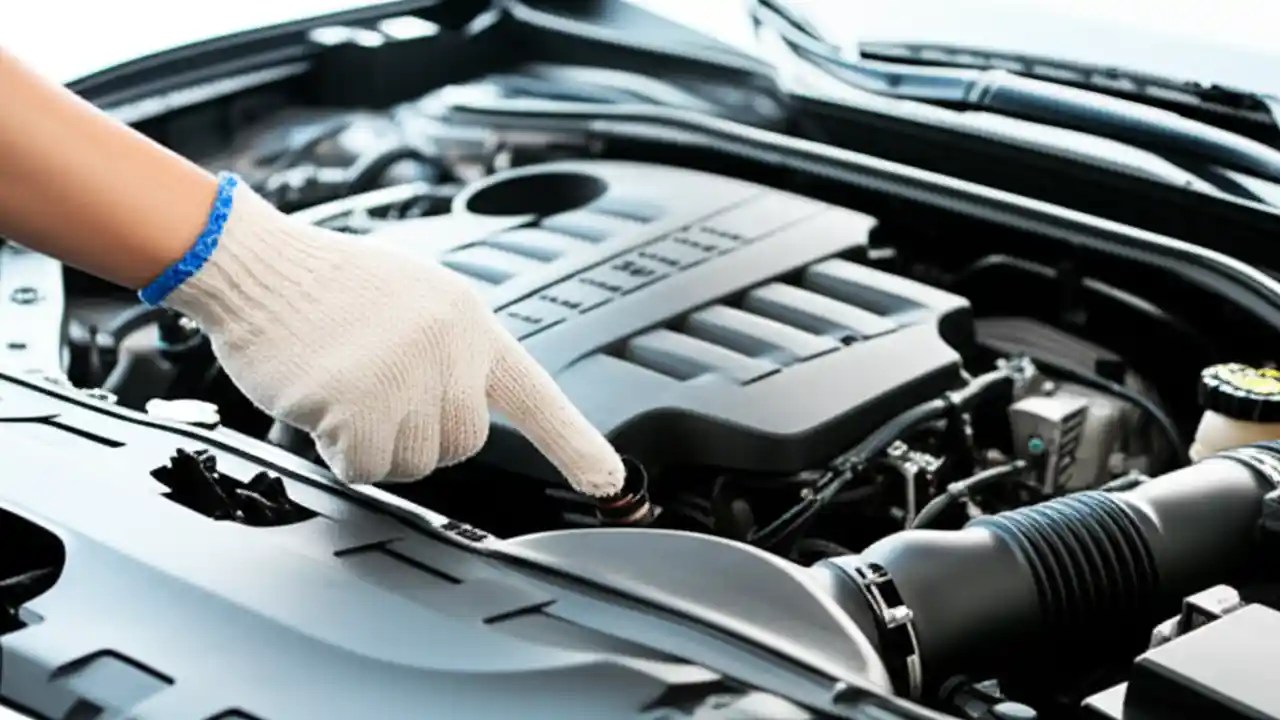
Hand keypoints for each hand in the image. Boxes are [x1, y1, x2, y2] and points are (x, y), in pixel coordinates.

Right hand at [160, 180, 624, 495]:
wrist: (258, 264)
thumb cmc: (327, 285)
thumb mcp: (415, 298)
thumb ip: (452, 350)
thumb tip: (467, 407)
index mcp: (469, 322)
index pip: (535, 395)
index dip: (574, 444)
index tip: (607, 481)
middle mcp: (449, 349)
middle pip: (461, 445)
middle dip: (419, 435)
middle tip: (377, 391)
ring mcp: (405, 376)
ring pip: (413, 463)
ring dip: (375, 443)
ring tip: (347, 386)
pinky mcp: (357, 403)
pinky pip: (363, 466)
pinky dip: (338, 449)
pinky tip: (322, 399)